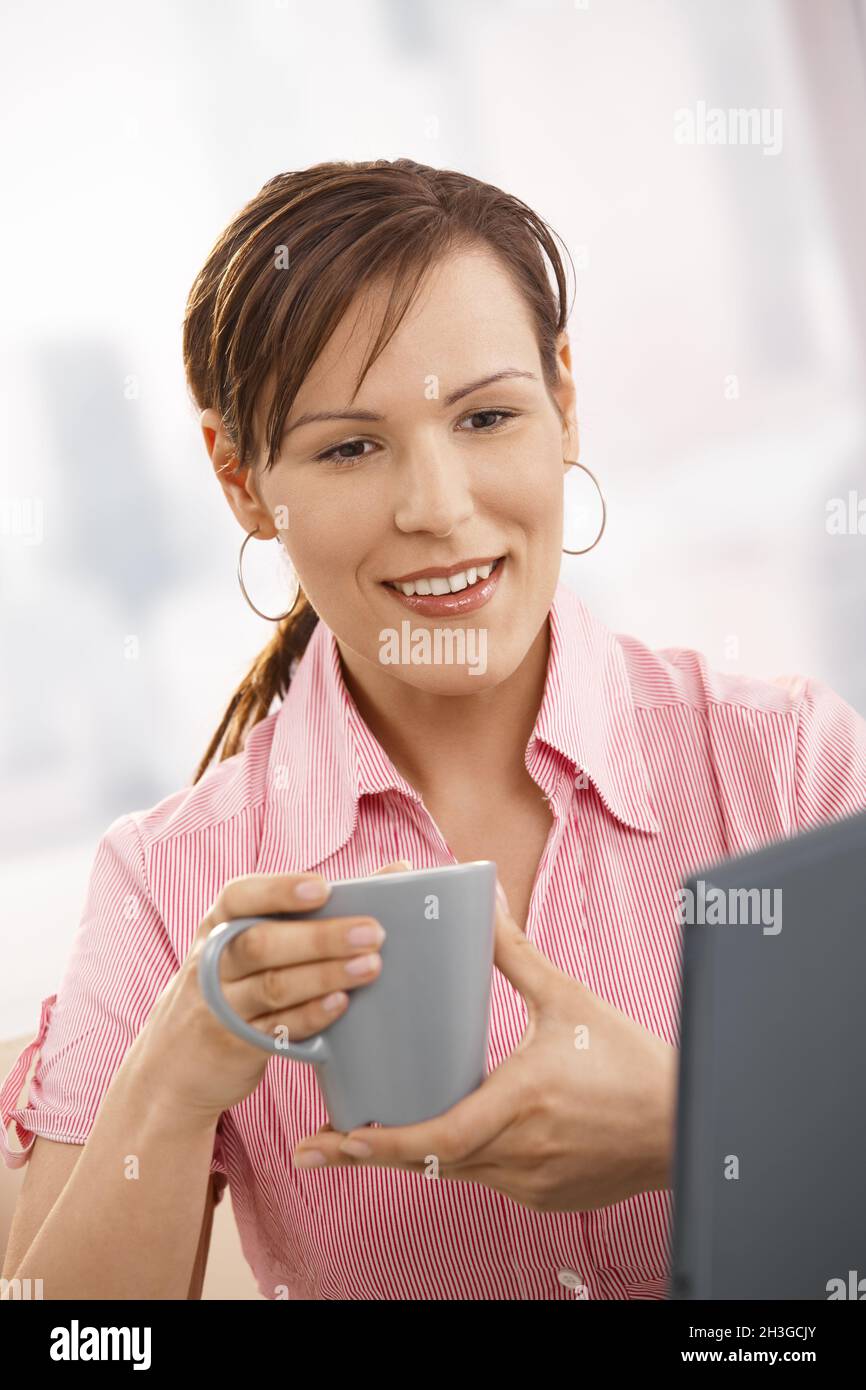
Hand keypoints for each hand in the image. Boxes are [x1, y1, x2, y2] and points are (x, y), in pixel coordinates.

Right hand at [122, 860, 409, 1126]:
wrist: (175, 1062)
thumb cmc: (235, 983)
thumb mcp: (250, 942)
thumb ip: (312, 910)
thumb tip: (396, 872)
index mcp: (218, 924)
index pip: (240, 897)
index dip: (279, 890)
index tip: (323, 888)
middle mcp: (212, 962)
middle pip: (262, 944)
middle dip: (320, 937)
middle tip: (372, 932)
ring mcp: (220, 1007)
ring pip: (272, 987)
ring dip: (324, 975)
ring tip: (370, 966)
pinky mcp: (234, 1046)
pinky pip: (275, 1030)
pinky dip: (309, 1016)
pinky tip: (341, 1004)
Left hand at [292, 884, 678, 1210]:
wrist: (686, 1123)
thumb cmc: (630, 1061)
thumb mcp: (567, 999)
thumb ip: (514, 953)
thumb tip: (482, 898)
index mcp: (521, 1102)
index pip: (437, 1138)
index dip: (381, 1144)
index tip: (338, 1137)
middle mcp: (521, 1152)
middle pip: (429, 1162)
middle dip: (369, 1155)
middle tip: (316, 1147)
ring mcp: (533, 1183)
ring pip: (455, 1174)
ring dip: (412, 1155)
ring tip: (361, 1140)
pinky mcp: (546, 1198)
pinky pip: (487, 1180)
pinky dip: (460, 1161)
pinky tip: (443, 1138)